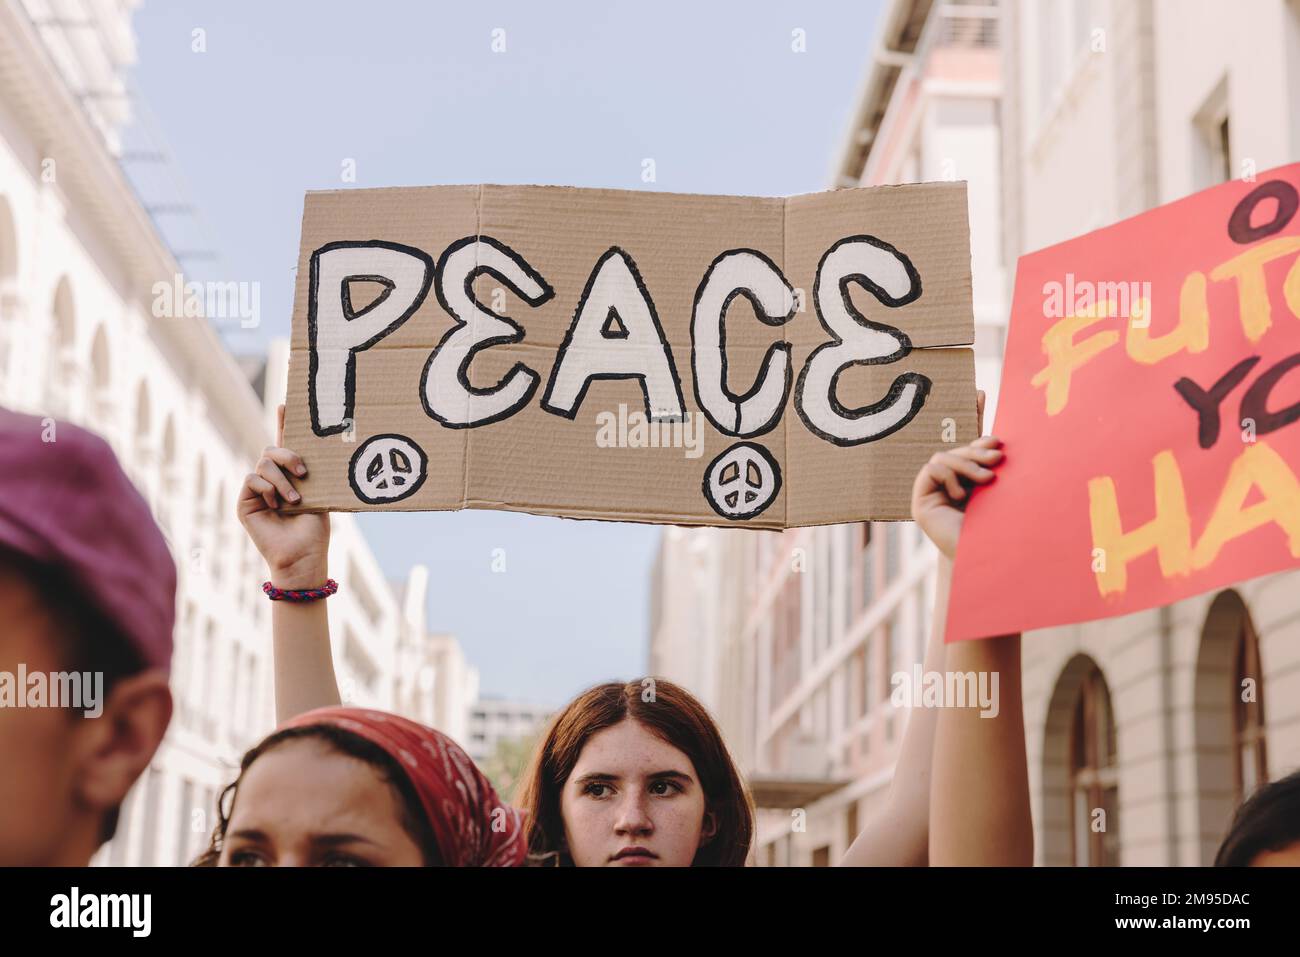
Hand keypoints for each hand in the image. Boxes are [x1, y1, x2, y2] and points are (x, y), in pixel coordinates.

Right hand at [236, 404, 330, 587]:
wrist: (303, 555)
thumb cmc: (315, 529)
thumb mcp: (318, 494)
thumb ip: (308, 472)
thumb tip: (311, 450)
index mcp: (292, 476)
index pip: (285, 445)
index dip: (285, 424)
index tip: (288, 403)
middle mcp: (273, 480)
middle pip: (271, 449)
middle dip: (288, 455)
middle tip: (304, 471)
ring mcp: (257, 491)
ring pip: (263, 464)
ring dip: (282, 480)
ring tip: (294, 500)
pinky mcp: (245, 502)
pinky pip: (252, 479)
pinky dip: (267, 488)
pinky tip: (277, 504)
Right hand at [911, 390, 1002, 559]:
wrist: (987, 559)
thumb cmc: (1001, 529)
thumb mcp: (1001, 489)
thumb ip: (993, 465)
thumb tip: (995, 438)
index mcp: (971, 482)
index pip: (970, 444)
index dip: (973, 416)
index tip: (981, 393)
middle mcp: (950, 485)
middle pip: (957, 447)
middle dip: (977, 447)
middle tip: (998, 455)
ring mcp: (933, 492)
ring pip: (944, 456)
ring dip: (967, 464)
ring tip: (986, 480)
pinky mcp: (920, 501)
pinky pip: (932, 468)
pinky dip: (949, 476)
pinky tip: (960, 496)